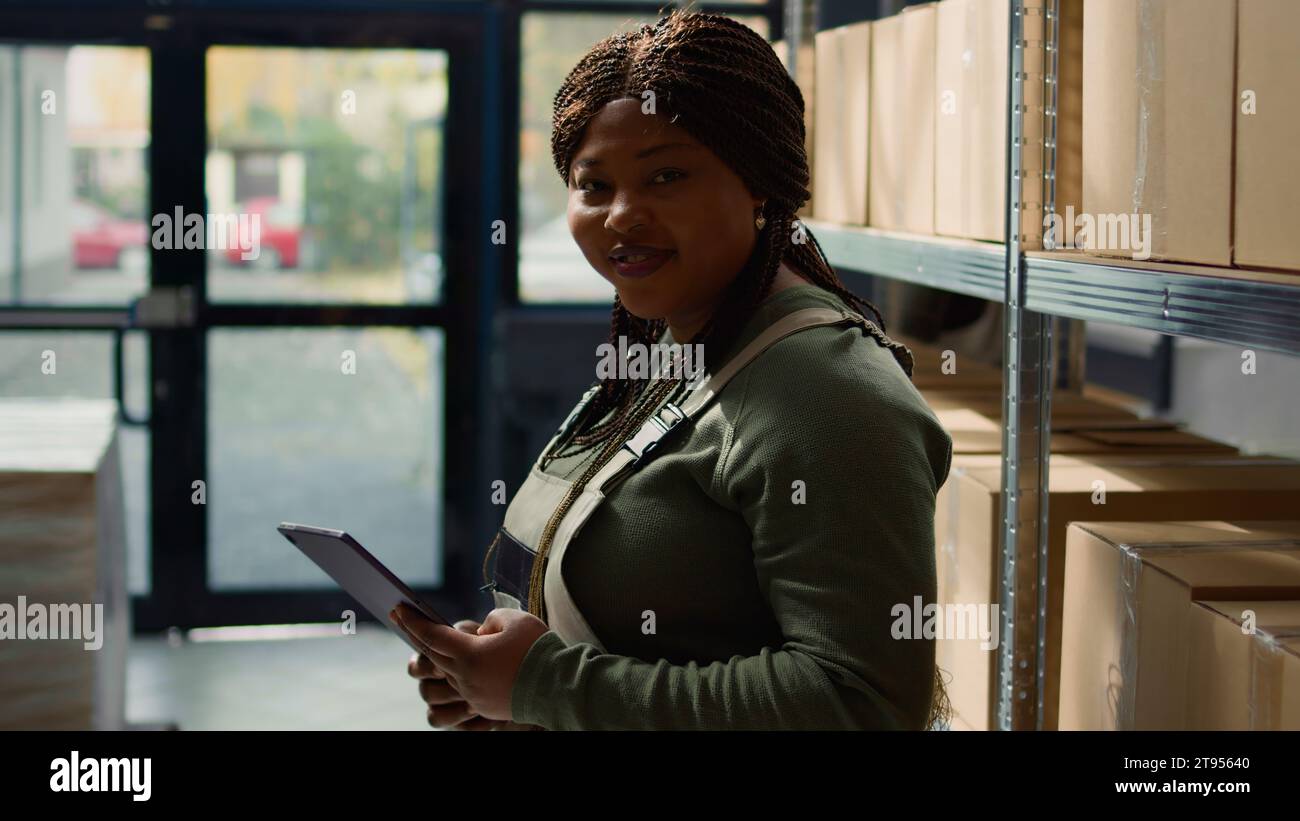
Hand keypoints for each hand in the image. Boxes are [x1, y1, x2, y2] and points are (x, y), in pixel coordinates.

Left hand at [390, 603, 549, 722]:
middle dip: (416, 636)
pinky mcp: (483, 707)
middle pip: (432, 656)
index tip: (397, 608)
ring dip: (440, 657)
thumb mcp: (514, 620)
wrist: (559, 686)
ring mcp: (473, 696)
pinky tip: (465, 662)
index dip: (413, 621)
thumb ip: (490, 620)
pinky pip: (464, 688)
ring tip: (437, 642)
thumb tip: (480, 634)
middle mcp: (465, 678)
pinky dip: (460, 673)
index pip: (432, 635)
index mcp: (470, 655)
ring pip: (447, 674)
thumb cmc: (538, 649)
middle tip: (402, 619)